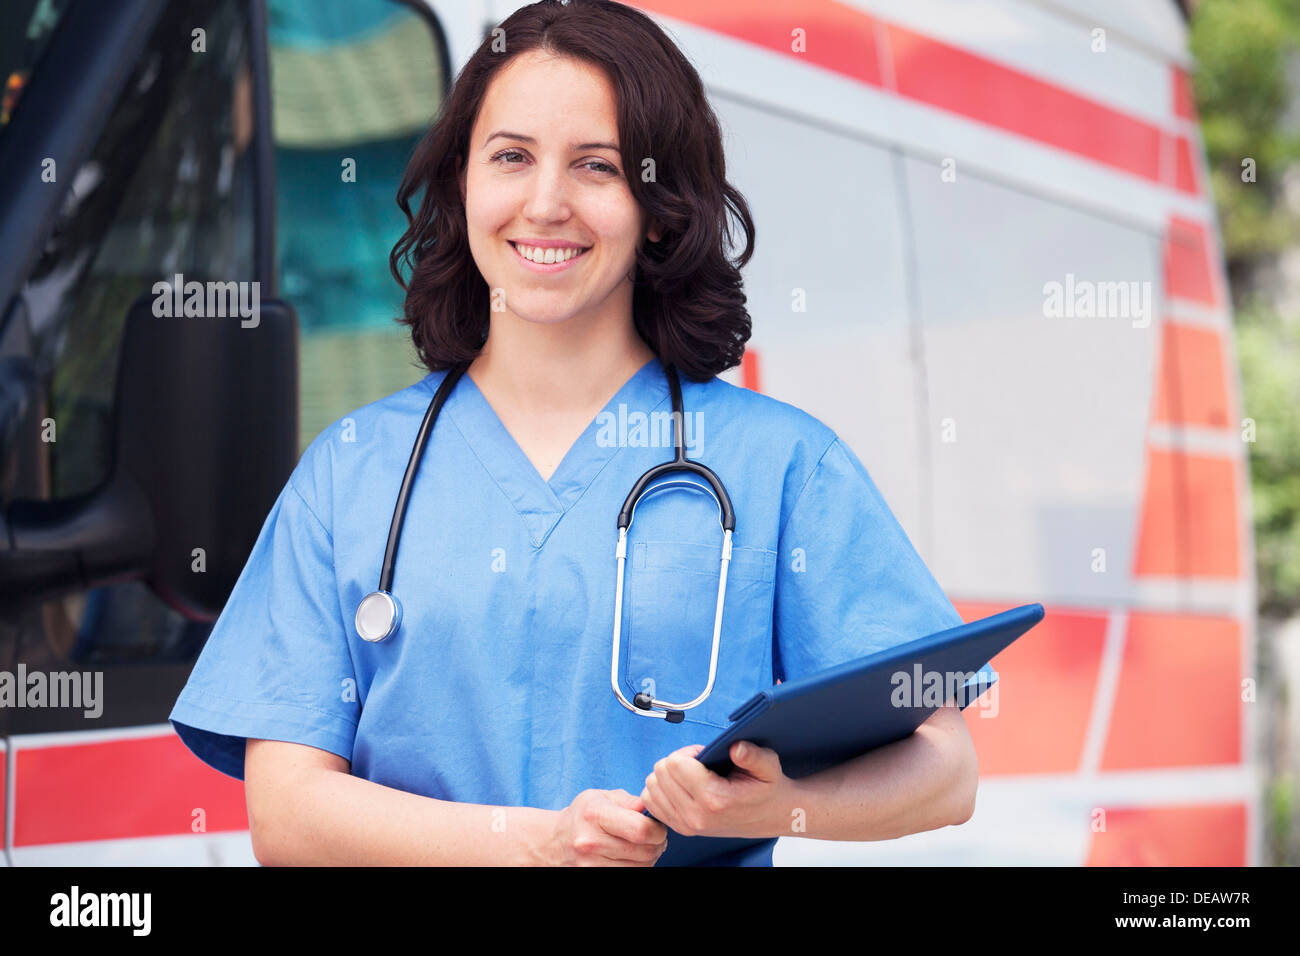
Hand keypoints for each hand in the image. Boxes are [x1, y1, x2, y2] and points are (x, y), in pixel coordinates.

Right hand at [538, 788, 667, 865]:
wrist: (555, 842)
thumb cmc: (584, 815)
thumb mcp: (602, 797)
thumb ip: (629, 801)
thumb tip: (649, 808)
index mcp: (595, 815)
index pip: (641, 830)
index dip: (657, 829)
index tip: (656, 826)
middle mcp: (590, 843)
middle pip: (645, 852)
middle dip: (657, 844)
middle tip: (654, 837)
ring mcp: (590, 865)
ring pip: (641, 868)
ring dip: (649, 858)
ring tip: (642, 847)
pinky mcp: (593, 877)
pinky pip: (629, 876)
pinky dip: (636, 868)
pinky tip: (631, 858)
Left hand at [641, 741, 796, 838]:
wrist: (770, 816)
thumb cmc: (767, 789)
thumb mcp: (768, 766)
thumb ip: (753, 755)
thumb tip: (736, 748)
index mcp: (714, 799)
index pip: (675, 764)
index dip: (688, 752)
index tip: (704, 755)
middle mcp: (696, 815)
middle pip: (660, 772)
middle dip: (677, 761)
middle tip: (698, 764)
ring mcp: (685, 824)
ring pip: (651, 786)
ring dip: (667, 775)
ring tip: (691, 775)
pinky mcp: (679, 828)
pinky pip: (650, 802)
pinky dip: (660, 789)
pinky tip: (680, 786)